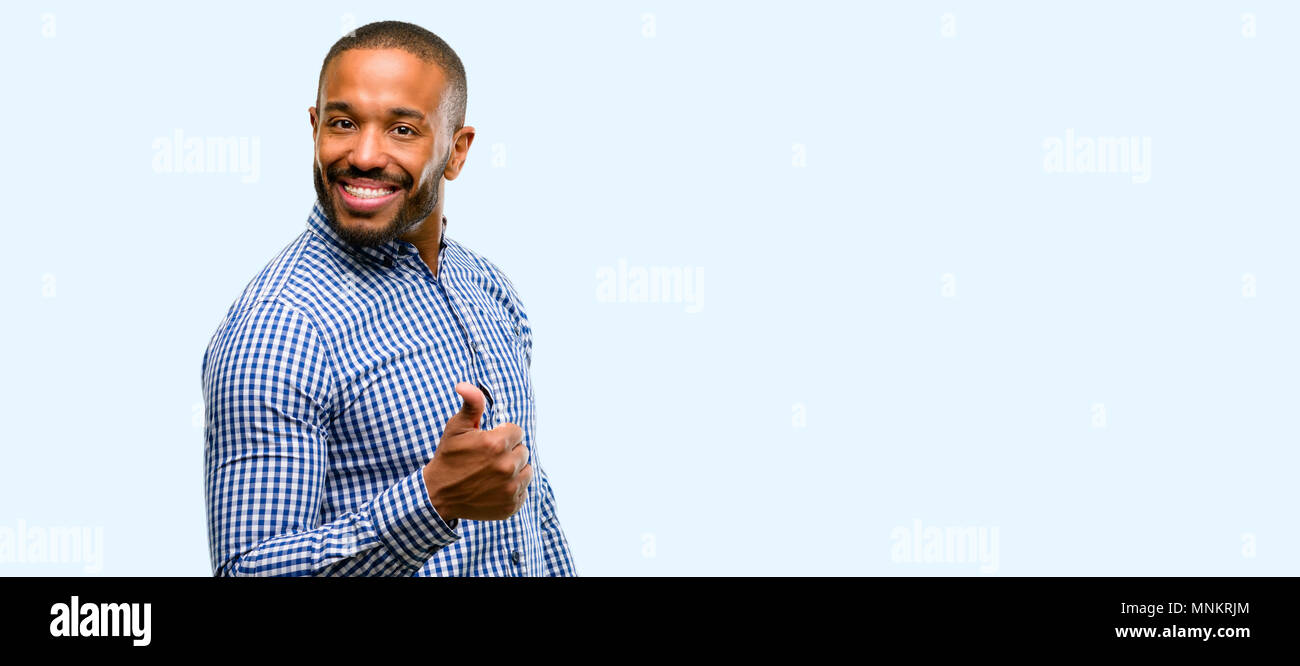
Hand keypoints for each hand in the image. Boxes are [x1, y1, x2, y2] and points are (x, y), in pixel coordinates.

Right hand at [422, 382, 532, 521]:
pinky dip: (513, 488)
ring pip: (526, 470)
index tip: (487, 443)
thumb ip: (470, 404)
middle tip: (487, 459)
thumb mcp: (456, 428)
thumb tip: (464, 384)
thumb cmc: (448, 458)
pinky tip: (494, 487)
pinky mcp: (511, 505)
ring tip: (492, 473)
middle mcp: (507, 466)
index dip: (502, 435)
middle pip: (523, 451)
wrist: (438, 495)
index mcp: (496, 444)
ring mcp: (510, 488)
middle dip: (509, 452)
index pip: (517, 432)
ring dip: (514, 469)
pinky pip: (523, 490)